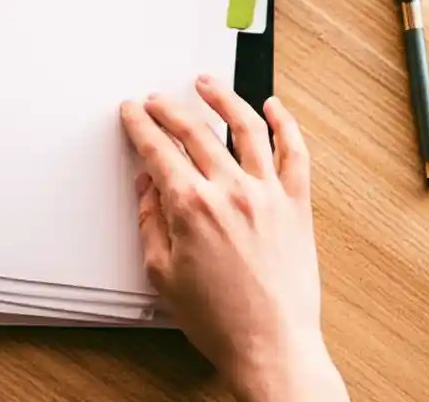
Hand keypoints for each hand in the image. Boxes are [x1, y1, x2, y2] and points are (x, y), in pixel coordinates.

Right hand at [120, 77, 347, 401]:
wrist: (271, 346)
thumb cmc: (219, 319)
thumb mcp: (162, 273)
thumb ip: (151, 221)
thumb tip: (149, 187)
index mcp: (191, 207)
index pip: (158, 150)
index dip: (139, 126)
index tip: (132, 113)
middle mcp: (230, 191)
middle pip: (194, 131)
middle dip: (169, 109)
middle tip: (156, 100)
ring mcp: (268, 194)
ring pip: (245, 127)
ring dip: (223, 98)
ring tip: (208, 84)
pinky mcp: (296, 205)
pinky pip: (294, 152)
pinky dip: (284, 124)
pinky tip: (273, 107)